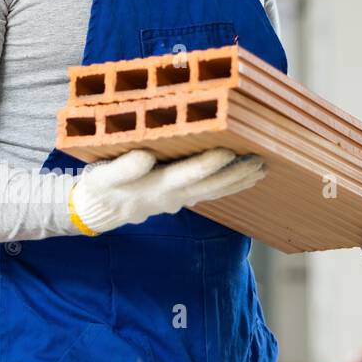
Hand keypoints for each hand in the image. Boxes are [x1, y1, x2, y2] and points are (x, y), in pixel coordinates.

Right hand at [69, 147, 265, 235]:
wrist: (101, 210)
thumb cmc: (101, 187)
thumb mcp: (103, 177)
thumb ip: (123, 168)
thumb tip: (146, 156)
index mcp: (155, 187)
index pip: (186, 176)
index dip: (208, 165)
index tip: (228, 152)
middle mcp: (172, 196)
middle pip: (210, 187)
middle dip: (236, 174)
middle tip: (259, 160)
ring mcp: (179, 199)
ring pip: (215, 192)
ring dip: (239, 181)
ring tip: (261, 167)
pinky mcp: (181, 197)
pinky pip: (211, 193)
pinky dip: (231, 185)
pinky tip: (246, 176)